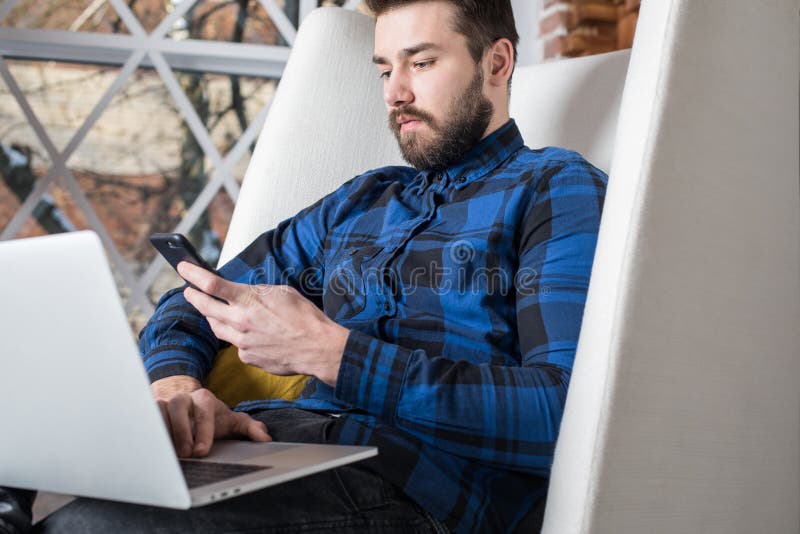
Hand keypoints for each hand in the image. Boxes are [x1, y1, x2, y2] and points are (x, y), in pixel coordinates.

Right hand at [156, 387, 270, 457]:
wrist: (186, 406)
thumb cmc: (211, 418)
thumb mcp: (232, 421)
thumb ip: (250, 428)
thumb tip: (266, 439)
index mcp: (204, 398)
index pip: (204, 411)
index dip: (203, 430)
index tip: (202, 451)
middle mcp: (183, 398)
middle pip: (178, 407)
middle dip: (182, 431)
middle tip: (186, 453)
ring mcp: (164, 402)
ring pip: (159, 410)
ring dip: (162, 431)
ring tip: (166, 452)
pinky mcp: (149, 410)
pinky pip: (144, 416)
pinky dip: (146, 430)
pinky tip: (149, 446)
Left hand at [177, 262, 349, 385]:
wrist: (317, 348)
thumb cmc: (305, 318)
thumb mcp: (282, 292)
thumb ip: (257, 292)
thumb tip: (244, 293)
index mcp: (249, 300)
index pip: (211, 285)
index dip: (192, 274)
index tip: (183, 267)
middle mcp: (240, 321)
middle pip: (204, 307)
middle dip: (193, 297)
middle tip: (189, 292)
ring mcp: (242, 342)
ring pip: (216, 328)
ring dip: (213, 318)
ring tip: (215, 312)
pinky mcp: (247, 358)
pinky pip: (235, 345)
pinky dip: (237, 337)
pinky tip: (251, 334)